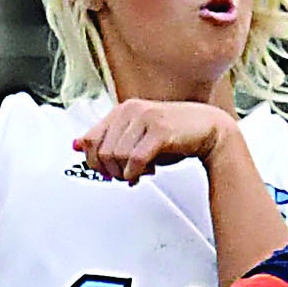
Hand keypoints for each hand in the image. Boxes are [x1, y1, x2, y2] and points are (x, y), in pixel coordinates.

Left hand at [73, 99, 232, 185]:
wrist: (210, 130)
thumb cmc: (176, 136)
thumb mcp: (137, 138)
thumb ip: (110, 140)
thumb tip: (77, 145)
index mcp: (123, 110)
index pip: (90, 138)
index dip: (94, 162)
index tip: (106, 172)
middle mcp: (131, 110)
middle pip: (102, 151)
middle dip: (110, 171)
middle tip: (124, 176)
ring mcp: (145, 119)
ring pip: (116, 156)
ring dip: (125, 173)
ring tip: (138, 174)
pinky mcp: (160, 131)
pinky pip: (135, 159)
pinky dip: (136, 173)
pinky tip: (144, 174)